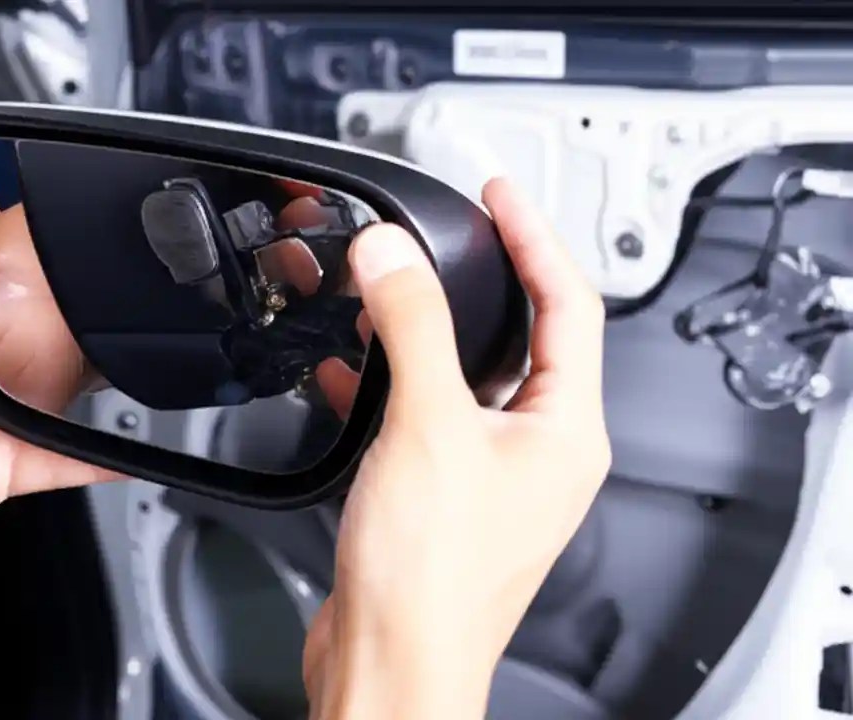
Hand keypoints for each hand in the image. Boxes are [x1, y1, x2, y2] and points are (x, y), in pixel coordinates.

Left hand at [0, 127, 113, 576]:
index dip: (32, 244)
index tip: (73, 217)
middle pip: (43, 333)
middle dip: (84, 315)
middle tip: (129, 295)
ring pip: (60, 395)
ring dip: (98, 383)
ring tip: (143, 360)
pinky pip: (58, 463)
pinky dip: (96, 459)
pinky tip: (130, 451)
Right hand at [302, 177, 610, 718]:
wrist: (388, 660)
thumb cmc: (432, 578)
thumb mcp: (428, 426)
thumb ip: (413, 328)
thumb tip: (393, 257)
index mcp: (563, 431)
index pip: (570, 305)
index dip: (536, 237)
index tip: (502, 196)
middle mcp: (537, 453)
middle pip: (524, 337)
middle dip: (486, 278)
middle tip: (458, 231)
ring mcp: (491, 476)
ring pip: (467, 377)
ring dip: (428, 330)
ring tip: (390, 291)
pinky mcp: (442, 496)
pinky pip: (425, 417)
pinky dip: (391, 384)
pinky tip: (349, 372)